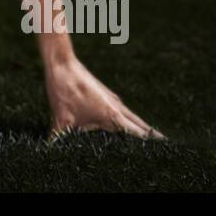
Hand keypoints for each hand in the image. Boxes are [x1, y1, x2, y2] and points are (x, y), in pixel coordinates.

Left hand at [43, 57, 164, 140]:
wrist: (61, 62)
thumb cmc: (63, 89)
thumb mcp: (61, 118)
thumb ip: (59, 137)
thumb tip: (50, 152)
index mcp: (111, 115)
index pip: (138, 133)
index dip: (151, 142)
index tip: (165, 149)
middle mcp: (116, 106)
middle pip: (140, 125)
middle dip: (152, 136)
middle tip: (165, 147)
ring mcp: (112, 99)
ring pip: (132, 116)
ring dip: (141, 127)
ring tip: (151, 137)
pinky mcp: (104, 94)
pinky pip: (122, 110)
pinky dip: (129, 119)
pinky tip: (123, 123)